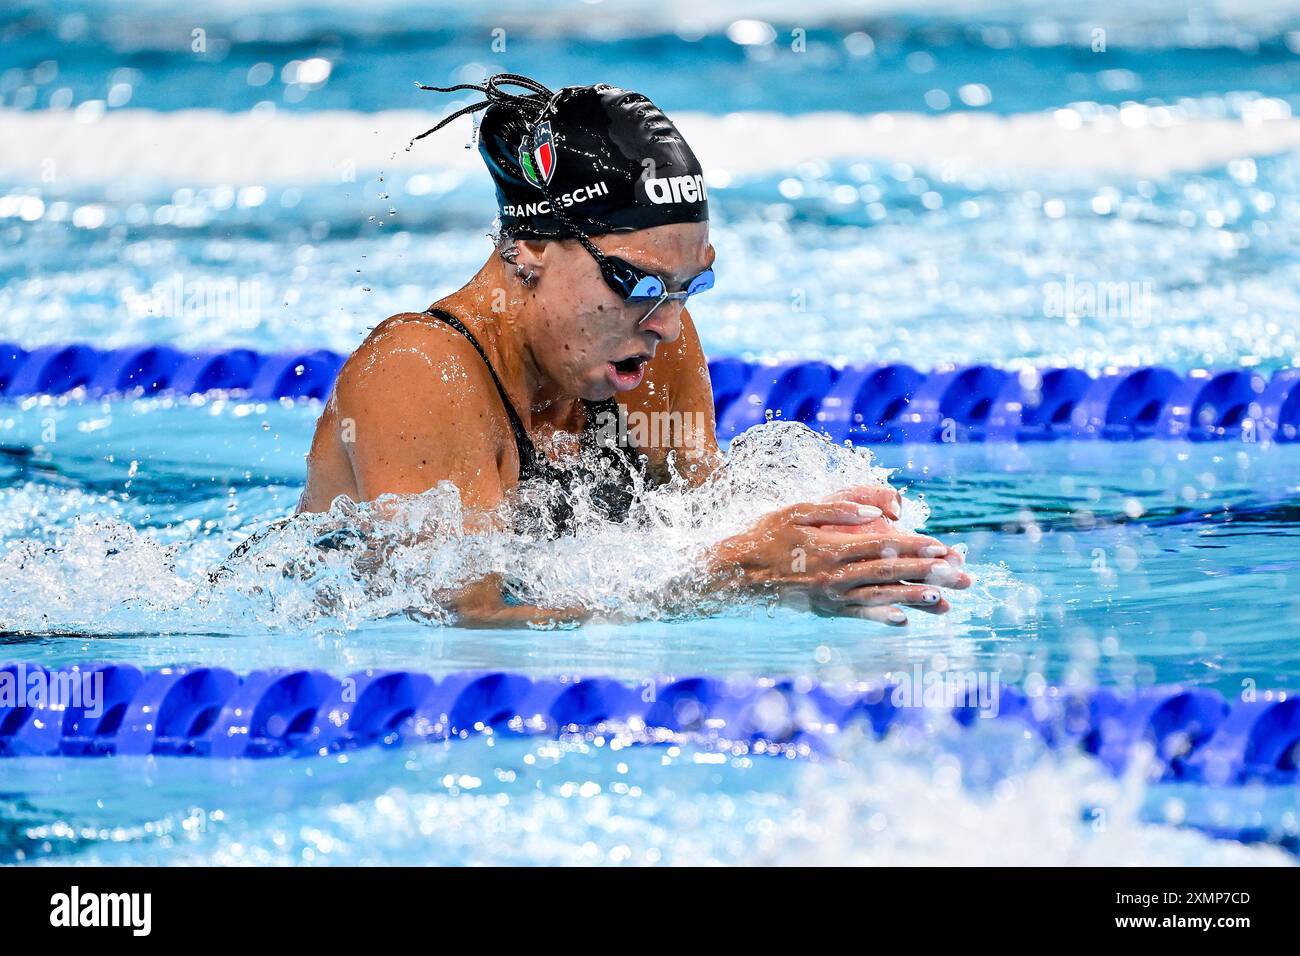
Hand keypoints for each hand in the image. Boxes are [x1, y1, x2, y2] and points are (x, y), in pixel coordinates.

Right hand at [711, 496, 969, 624]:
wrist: (732, 574)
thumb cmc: (763, 534)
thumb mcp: (795, 511)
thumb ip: (835, 509)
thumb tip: (875, 513)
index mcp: (830, 550)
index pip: (881, 548)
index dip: (914, 548)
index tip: (943, 547)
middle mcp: (833, 577)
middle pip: (889, 575)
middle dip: (928, 575)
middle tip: (961, 576)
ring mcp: (829, 598)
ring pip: (879, 598)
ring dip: (914, 599)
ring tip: (944, 601)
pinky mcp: (823, 609)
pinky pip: (858, 614)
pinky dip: (883, 617)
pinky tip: (904, 619)